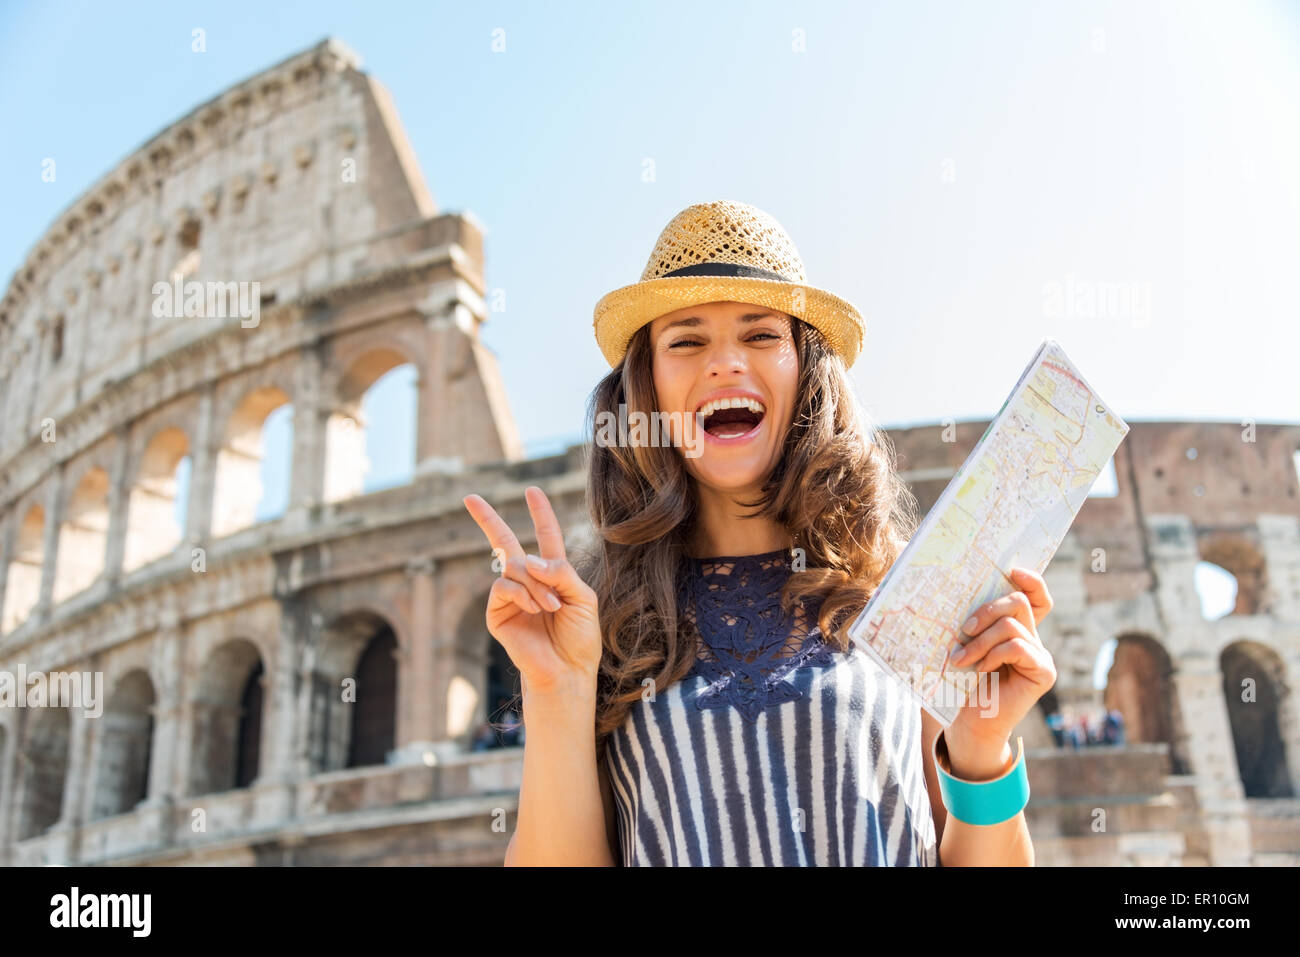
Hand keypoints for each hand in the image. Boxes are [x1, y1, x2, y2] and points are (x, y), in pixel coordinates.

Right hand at [462, 486, 602, 699]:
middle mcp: (527, 581)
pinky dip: (522, 593)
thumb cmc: (580, 637)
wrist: (567, 670)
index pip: (546, 537)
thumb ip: (561, 572)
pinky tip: (535, 609)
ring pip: (514, 566)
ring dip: (536, 584)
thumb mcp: (583, 598)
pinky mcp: (496, 613)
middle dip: (486, 518)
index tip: (532, 491)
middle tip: (469, 497)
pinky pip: (502, 586)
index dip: (540, 513)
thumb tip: (528, 559)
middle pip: (504, 542)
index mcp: (552, 574)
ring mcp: (509, 596)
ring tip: (551, 607)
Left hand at [944, 567, 1057, 775]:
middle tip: (963, 631)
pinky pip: (1019, 646)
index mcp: (1013, 627)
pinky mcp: (1043, 671)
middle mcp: (1032, 637)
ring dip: (980, 641)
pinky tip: (979, 670)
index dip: (1030, 579)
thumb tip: (919, 586)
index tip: (1011, 569)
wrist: (967, 725)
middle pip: (1018, 601)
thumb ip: (960, 622)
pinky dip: (994, 655)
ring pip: (1012, 624)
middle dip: (985, 610)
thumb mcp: (957, 645)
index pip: (1034, 595)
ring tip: (960, 660)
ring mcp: (1040, 654)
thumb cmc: (957, 684)